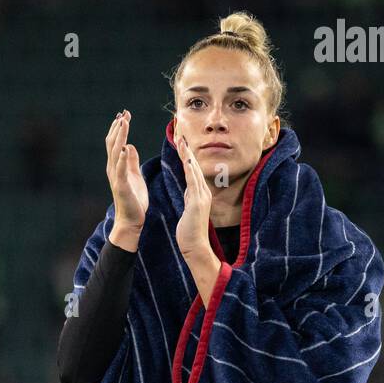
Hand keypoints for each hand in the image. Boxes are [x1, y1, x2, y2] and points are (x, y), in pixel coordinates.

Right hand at [106, 110, 147, 240]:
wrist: (131, 221)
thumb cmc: (134, 200)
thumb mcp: (135, 176)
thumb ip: (131, 161)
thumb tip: (130, 147)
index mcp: (116, 166)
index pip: (116, 143)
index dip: (119, 128)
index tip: (125, 114)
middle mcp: (113, 169)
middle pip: (113, 143)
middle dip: (118, 128)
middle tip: (124, 113)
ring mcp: (116, 177)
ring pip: (115, 152)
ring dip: (119, 137)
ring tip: (123, 123)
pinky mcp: (121, 186)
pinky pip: (120, 169)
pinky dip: (122, 158)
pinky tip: (125, 147)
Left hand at [175, 133, 213, 261]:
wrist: (195, 247)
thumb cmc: (190, 233)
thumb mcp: (189, 210)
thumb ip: (190, 198)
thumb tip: (188, 189)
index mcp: (199, 193)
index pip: (192, 171)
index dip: (187, 156)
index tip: (181, 143)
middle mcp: (202, 192)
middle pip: (194, 167)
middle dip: (187, 151)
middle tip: (181, 135)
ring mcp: (201, 197)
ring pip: (193, 172)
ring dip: (188, 156)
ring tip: (182, 142)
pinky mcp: (197, 203)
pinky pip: (193, 184)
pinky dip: (190, 171)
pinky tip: (187, 160)